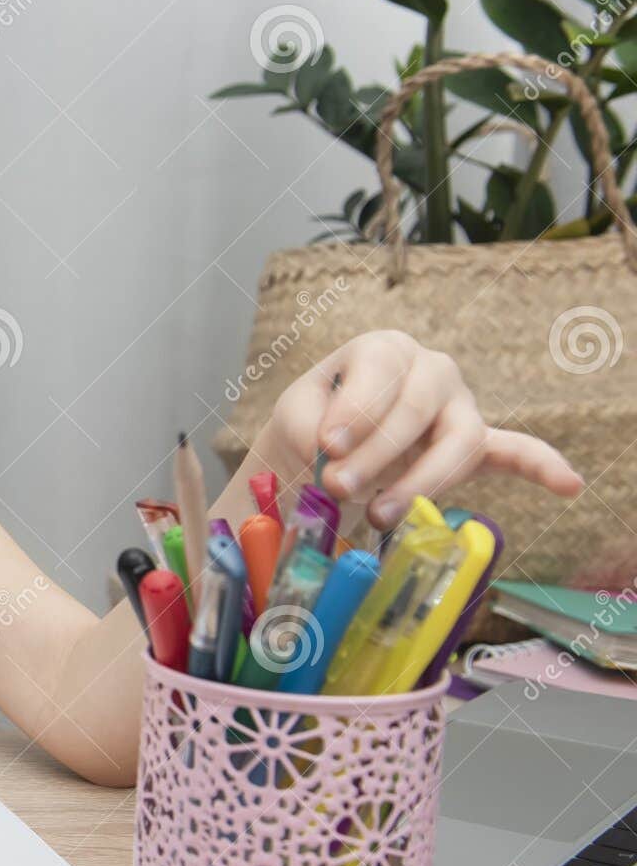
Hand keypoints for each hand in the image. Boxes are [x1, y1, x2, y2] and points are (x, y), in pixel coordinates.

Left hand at [261, 329, 583, 528]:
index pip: (382, 370)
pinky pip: (515, 453)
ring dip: (422, 480)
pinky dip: (542, 467)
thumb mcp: (296, 416)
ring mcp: (459, 409)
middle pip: (419, 407)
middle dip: (377, 452)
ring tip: (380, 516)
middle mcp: (431, 370)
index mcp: (384, 350)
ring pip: (459, 439)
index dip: (356, 409)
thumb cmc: (311, 423)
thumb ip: (307, 429)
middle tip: (337, 486)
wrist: (320, 448)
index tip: (327, 446)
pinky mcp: (474, 447)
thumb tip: (327, 459)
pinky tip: (568, 484)